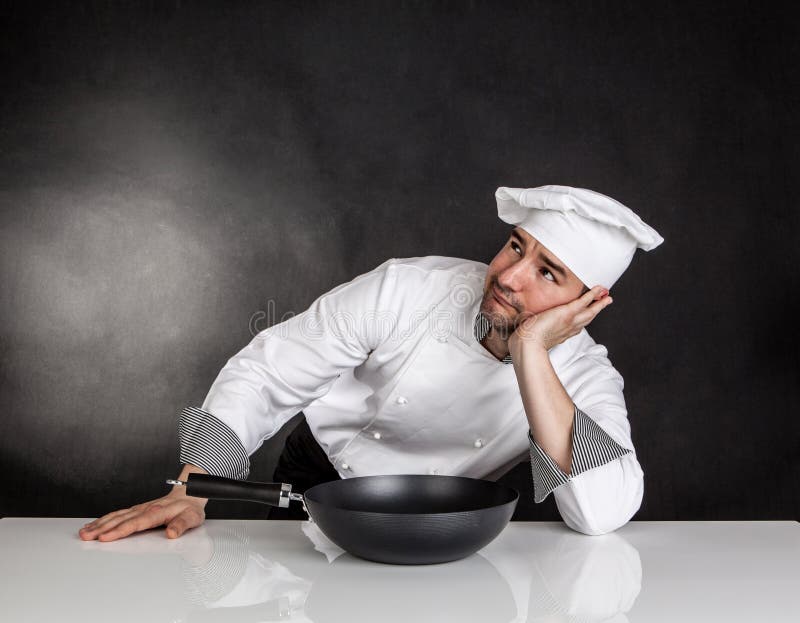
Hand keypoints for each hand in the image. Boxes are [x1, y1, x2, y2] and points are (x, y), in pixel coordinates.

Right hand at [79, 488, 206, 541]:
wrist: (190, 492)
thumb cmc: (190, 508)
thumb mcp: (192, 517)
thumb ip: (182, 525)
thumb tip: (172, 533)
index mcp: (158, 512)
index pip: (136, 523)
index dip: (120, 530)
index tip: (105, 537)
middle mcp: (146, 509)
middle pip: (121, 519)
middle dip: (102, 528)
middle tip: (86, 537)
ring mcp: (140, 508)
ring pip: (116, 516)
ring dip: (99, 524)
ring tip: (84, 532)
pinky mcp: (137, 509)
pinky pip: (118, 514)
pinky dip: (104, 519)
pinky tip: (94, 525)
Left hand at [508, 286, 612, 354]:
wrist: (527, 345)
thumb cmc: (525, 343)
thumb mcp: (530, 335)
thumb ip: (530, 331)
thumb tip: (521, 331)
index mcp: (561, 334)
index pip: (575, 326)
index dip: (583, 320)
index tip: (587, 315)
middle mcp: (569, 328)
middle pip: (587, 318)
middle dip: (597, 310)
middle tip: (606, 302)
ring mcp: (570, 321)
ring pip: (590, 311)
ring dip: (599, 302)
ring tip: (607, 296)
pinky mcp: (567, 313)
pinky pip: (584, 302)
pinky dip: (593, 295)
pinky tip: (599, 289)